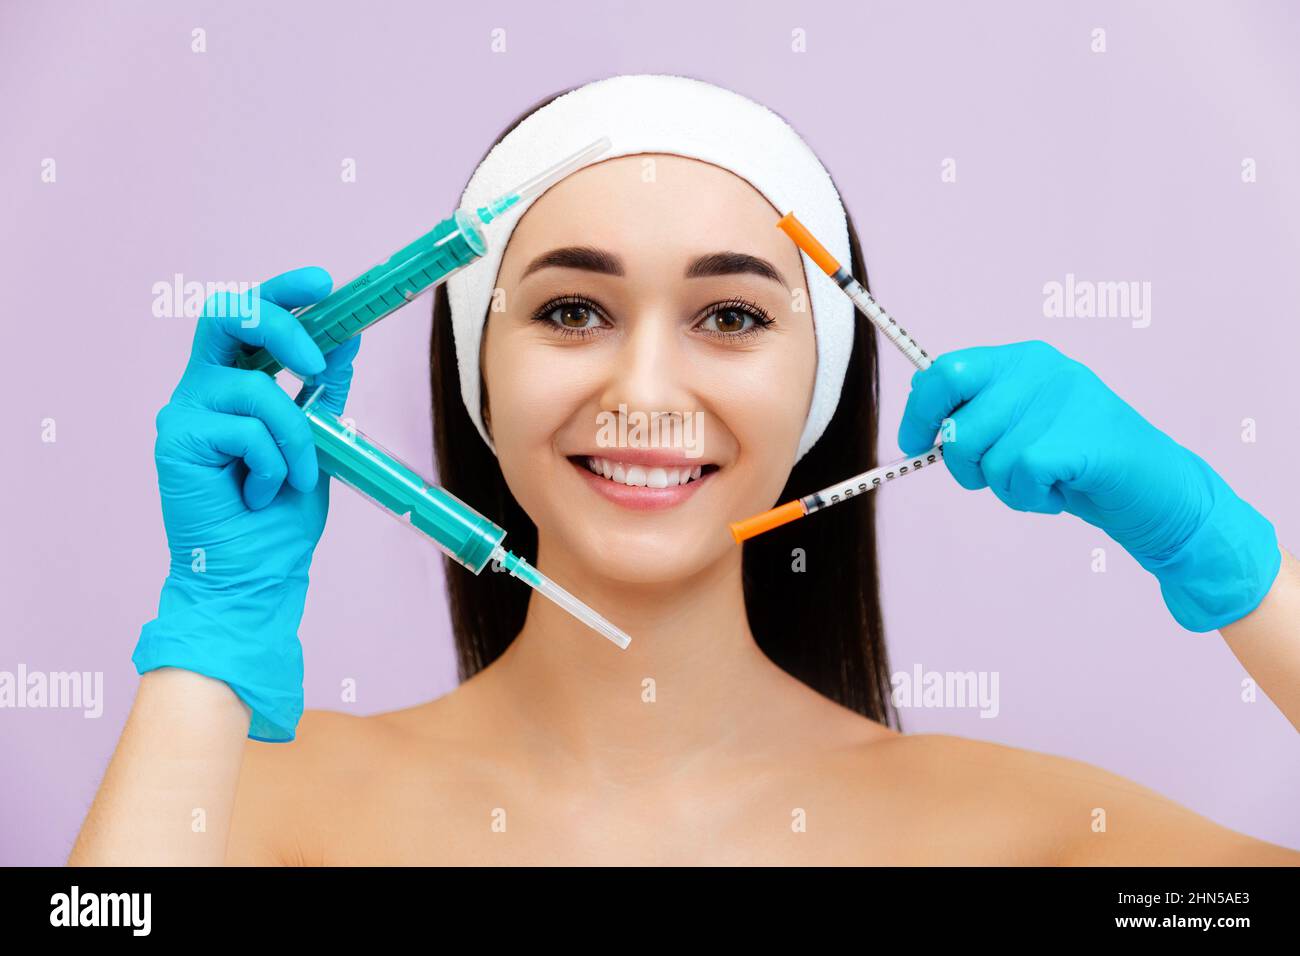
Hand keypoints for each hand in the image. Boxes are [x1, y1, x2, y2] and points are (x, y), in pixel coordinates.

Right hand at [133, 267, 361, 740]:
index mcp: (233, 384)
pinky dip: (275, 464)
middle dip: (279, 324)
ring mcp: (184, 414)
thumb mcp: (315, 443)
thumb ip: (320, 394)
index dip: (282, 292)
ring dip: (296, 437)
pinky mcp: (177, 442)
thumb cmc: (279, 518)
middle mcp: (202, 390)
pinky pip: (246, 430)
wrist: (255, 577)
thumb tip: (346, 341)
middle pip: (228, 317)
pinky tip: (263, 494)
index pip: (248, 318)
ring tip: (298, 479)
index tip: (323, 282)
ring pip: (256, 389)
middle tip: (316, 360)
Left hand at [898, 340, 1279, 630]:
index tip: (911, 442)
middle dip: (966, 467)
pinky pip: (1014, 478)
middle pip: (957, 427)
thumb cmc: (1081, 465)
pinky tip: (1060, 492)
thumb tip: (918, 399)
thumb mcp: (1023, 428)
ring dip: (1006, 488)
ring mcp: (1060, 399)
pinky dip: (1030, 499)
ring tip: (1044, 482)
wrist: (1158, 493)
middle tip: (1000, 478)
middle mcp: (1040, 369)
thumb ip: (978, 409)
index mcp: (1023, 360)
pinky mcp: (1074, 436)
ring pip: (985, 459)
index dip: (918, 412)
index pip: (945, 371)